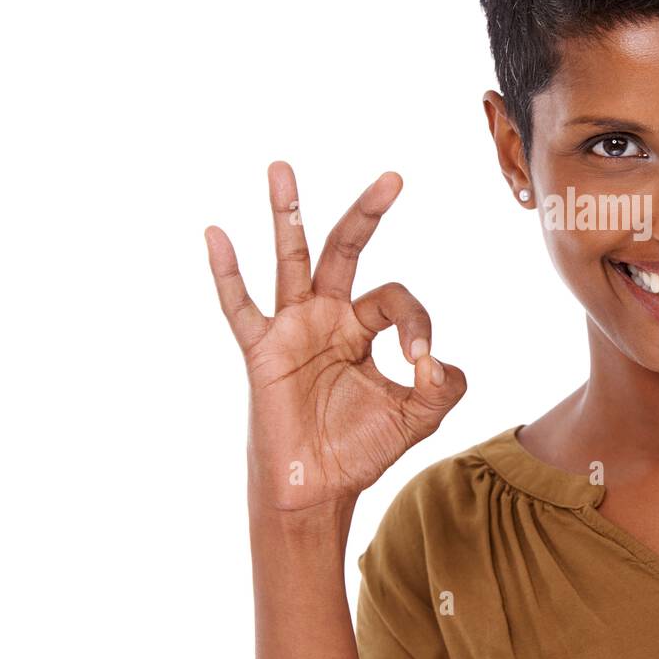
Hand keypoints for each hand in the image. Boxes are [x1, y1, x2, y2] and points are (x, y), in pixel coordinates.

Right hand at [205, 161, 466, 515]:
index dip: (417, 323)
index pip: (397, 299)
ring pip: (289, 259)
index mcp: (362, 326)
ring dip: (287, 213)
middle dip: (367, 214)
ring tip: (282, 167)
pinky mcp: (262, 352)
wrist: (319, 491)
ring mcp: (292, 329)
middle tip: (394, 178)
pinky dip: (226, 272)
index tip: (423, 360)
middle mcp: (326, 317)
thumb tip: (437, 359)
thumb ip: (443, 385)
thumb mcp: (419, 415)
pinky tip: (215, 234)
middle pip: (344, 250)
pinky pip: (240, 307)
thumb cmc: (362, 450)